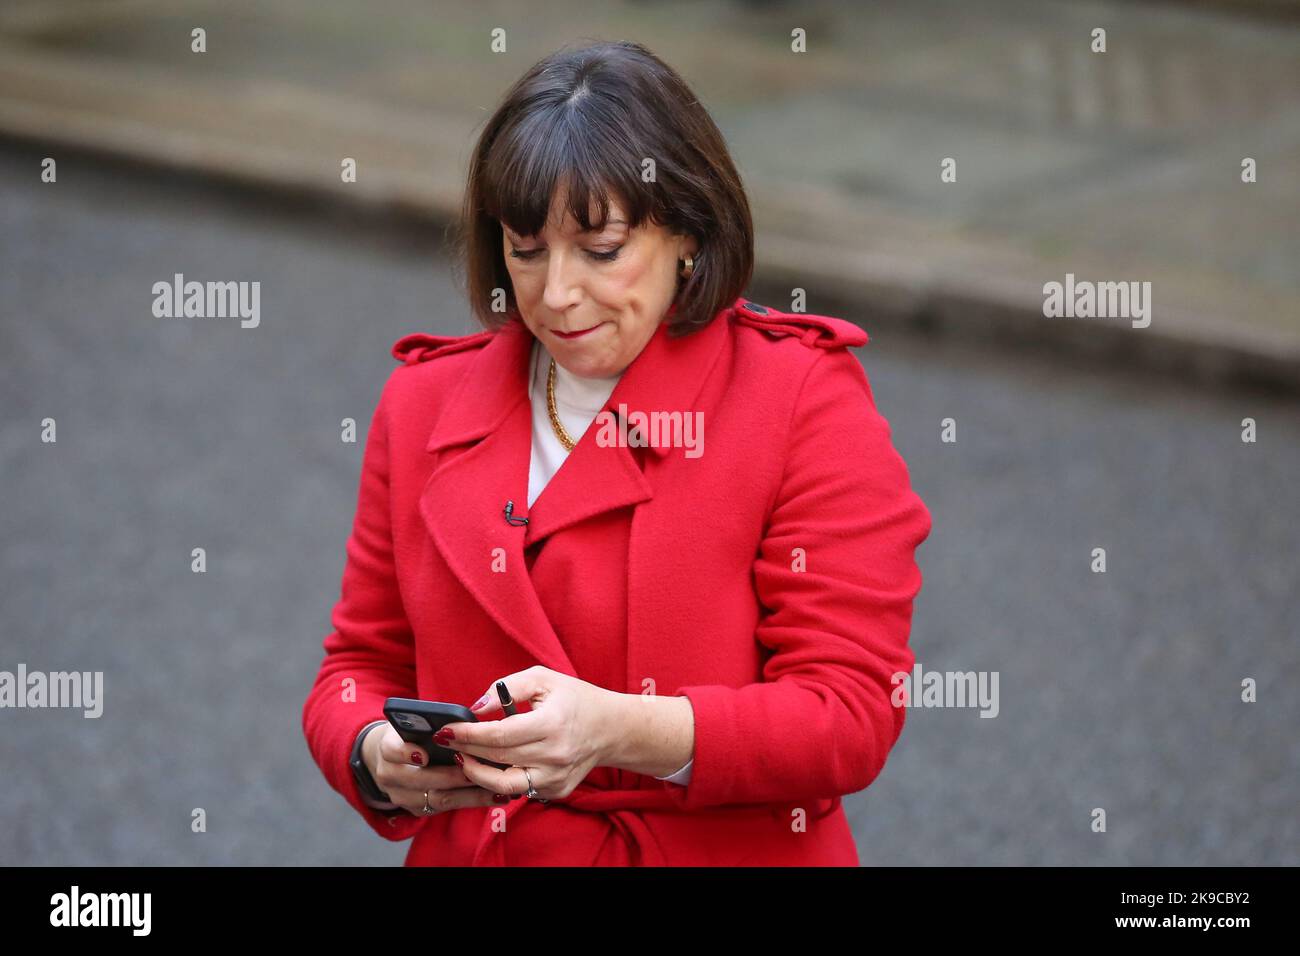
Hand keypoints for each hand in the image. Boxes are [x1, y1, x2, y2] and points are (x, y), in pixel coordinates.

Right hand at [363, 721, 512, 815]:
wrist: (393, 759)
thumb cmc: (413, 735)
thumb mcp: (415, 723)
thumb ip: (433, 723)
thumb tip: (469, 719)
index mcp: (387, 747)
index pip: (391, 750)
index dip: (405, 753)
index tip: (423, 755)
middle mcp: (389, 774)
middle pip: (418, 779)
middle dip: (449, 776)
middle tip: (474, 770)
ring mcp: (402, 796)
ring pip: (437, 798)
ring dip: (469, 794)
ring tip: (494, 787)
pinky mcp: (417, 809)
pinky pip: (447, 808)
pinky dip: (472, 801)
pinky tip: (493, 795)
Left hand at [437, 666, 619, 801]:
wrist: (611, 729)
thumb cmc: (575, 699)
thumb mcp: (543, 679)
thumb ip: (506, 687)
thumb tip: (476, 707)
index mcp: (552, 723)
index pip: (499, 734)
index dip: (468, 734)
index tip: (447, 730)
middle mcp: (555, 755)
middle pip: (497, 759)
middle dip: (466, 750)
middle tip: (447, 742)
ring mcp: (557, 778)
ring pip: (504, 784)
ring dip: (476, 773)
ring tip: (463, 759)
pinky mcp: (557, 791)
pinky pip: (520, 791)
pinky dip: (499, 782)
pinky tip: (487, 768)